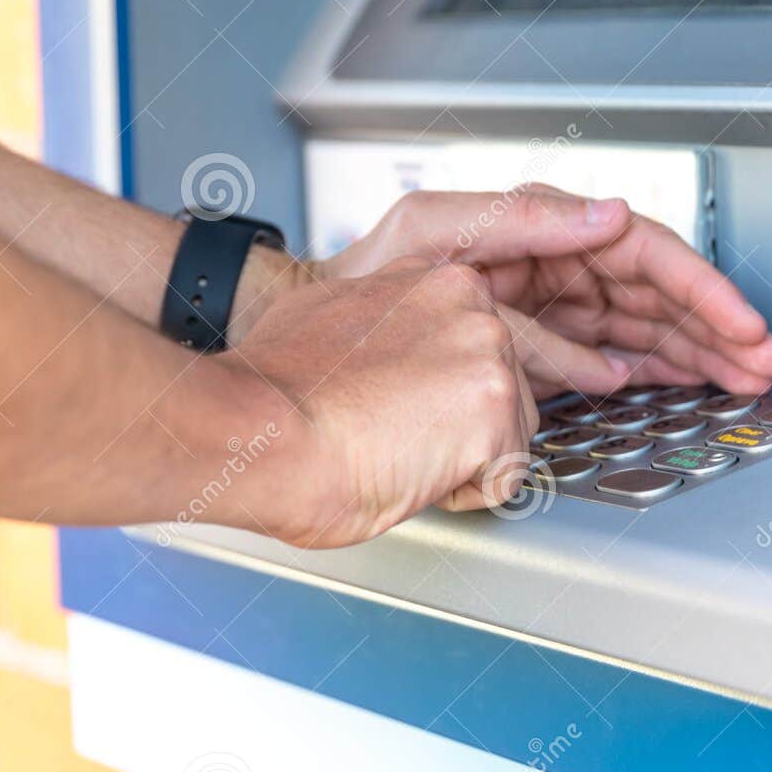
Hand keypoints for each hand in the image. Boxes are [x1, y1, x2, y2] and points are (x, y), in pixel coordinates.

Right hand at [221, 258, 536, 547]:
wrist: (258, 433)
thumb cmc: (273, 393)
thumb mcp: (324, 316)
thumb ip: (379, 320)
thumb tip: (378, 341)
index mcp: (432, 278)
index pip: (474, 346)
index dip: (436, 393)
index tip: (400, 406)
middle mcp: (469, 305)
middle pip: (503, 387)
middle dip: (459, 426)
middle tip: (393, 436)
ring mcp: (488, 353)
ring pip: (512, 432)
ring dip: (464, 459)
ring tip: (398, 453)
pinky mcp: (496, 410)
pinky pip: (509, 476)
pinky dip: (466, 494)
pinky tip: (414, 475)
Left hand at [309, 185, 771, 397]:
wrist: (301, 368)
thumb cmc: (351, 292)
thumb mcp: (427, 235)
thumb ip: (519, 220)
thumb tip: (606, 214)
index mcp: (536, 235)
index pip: (639, 254)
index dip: (699, 288)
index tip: (738, 323)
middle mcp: (548, 270)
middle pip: (654, 294)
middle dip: (716, 326)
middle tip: (764, 360)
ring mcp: (544, 314)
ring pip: (642, 328)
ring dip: (698, 352)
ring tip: (743, 377)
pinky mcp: (533, 359)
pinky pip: (609, 359)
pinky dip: (652, 370)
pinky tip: (683, 383)